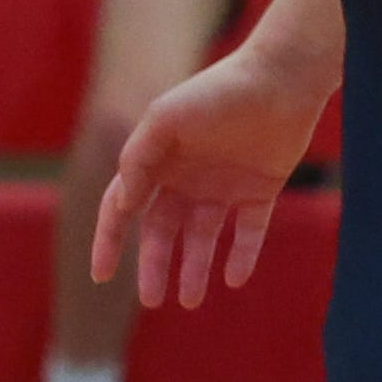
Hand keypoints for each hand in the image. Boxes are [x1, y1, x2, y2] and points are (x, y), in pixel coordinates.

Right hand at [94, 30, 333, 306]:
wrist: (280, 79)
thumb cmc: (216, 93)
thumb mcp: (164, 120)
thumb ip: (138, 160)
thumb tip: (122, 205)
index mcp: (157, 162)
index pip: (123, 209)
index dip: (109, 242)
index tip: (100, 276)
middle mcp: (187, 177)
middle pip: (163, 232)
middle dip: (155, 267)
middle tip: (153, 301)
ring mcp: (224, 185)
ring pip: (204, 238)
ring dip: (196, 269)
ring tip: (191, 301)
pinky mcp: (262, 189)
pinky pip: (250, 232)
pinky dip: (243, 255)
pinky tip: (234, 278)